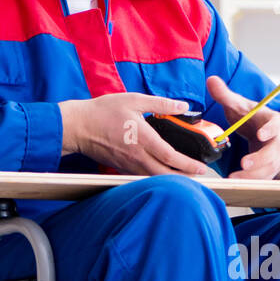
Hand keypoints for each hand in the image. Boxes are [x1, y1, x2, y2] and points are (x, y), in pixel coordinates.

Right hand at [59, 94, 212, 175]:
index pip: (170, 157)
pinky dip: (156, 178)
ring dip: (172, 180)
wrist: (78, 127)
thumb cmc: (104, 111)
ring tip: (186, 178)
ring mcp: (129, 165)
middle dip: (184, 178)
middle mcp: (137, 156)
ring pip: (154, 178)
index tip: (202, 168)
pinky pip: (143, 177)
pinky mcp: (122, 167)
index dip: (188, 165)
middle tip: (200, 178)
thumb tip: (182, 105)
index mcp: (143, 139)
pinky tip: (163, 175)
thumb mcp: (134, 100)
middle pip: (165, 175)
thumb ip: (160, 104)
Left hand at [208, 76, 279, 179]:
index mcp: (273, 122)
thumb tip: (211, 79)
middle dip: (260, 160)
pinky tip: (235, 184)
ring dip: (252, 176)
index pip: (275, 125)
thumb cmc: (255, 120)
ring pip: (268, 169)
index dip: (270, 130)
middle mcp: (277, 142)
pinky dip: (250, 183)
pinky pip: (262, 180)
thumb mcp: (242, 107)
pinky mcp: (269, 172)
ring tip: (234, 178)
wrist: (272, 137)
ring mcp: (275, 159)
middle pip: (273, 153)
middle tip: (245, 164)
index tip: (261, 134)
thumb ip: (226, 96)